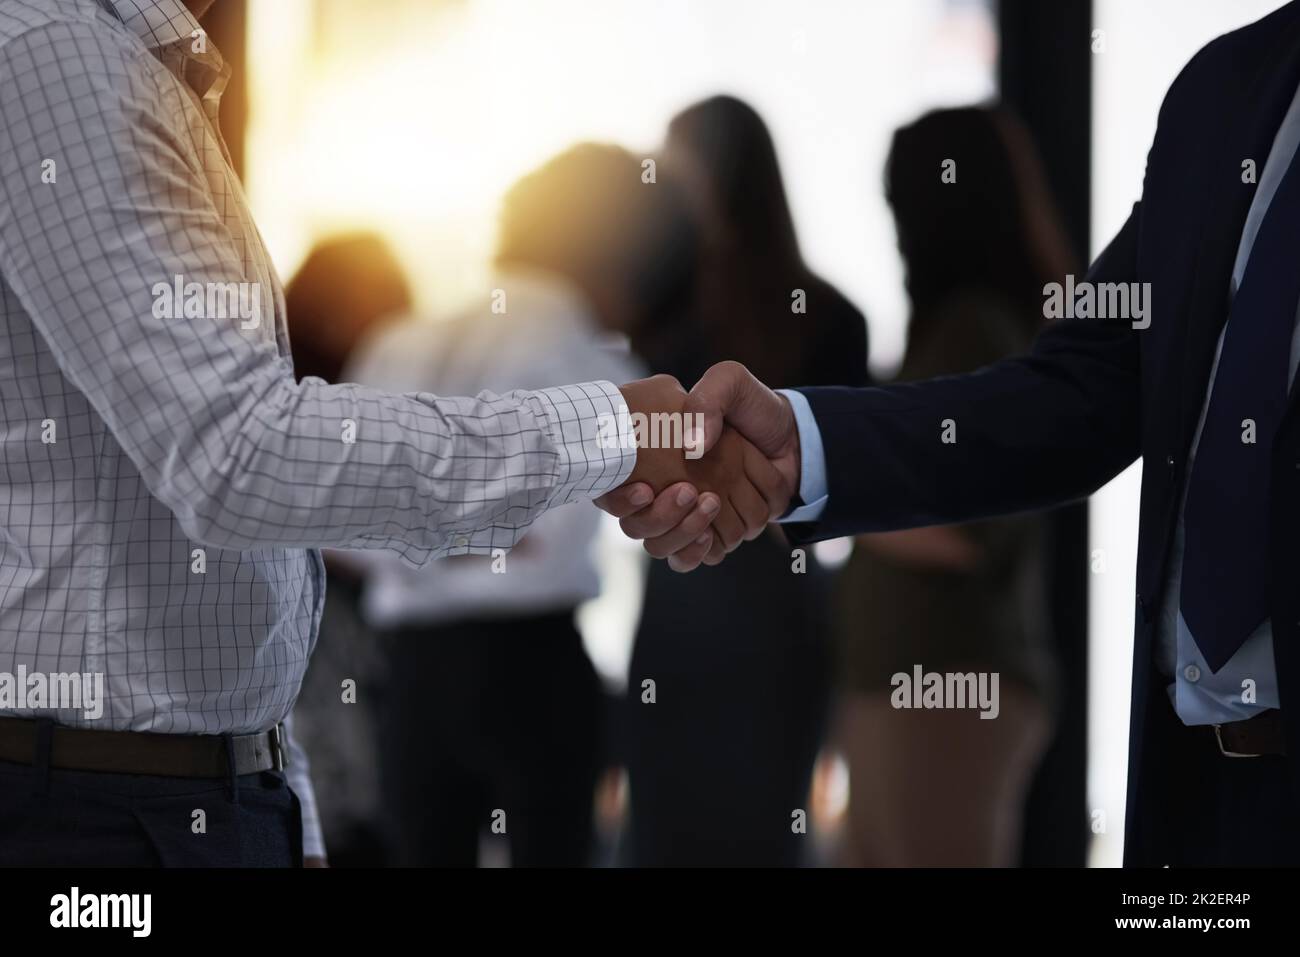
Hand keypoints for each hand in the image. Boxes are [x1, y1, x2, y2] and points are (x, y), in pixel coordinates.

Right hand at [600, 363, 799, 570]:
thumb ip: (708, 401)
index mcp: (648, 454)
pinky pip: (688, 560)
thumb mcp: (730, 383)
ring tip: (713, 502)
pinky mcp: (704, 536)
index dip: (618, 498)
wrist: (792, 440)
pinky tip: (710, 535)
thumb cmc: (751, 408)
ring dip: (684, 531)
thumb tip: (691, 447)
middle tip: (691, 491)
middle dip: (660, 516)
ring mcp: (679, 517)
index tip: (644, 489)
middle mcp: (657, 490)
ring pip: (661, 546)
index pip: (610, 486)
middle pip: (635, 526)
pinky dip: (698, 552)